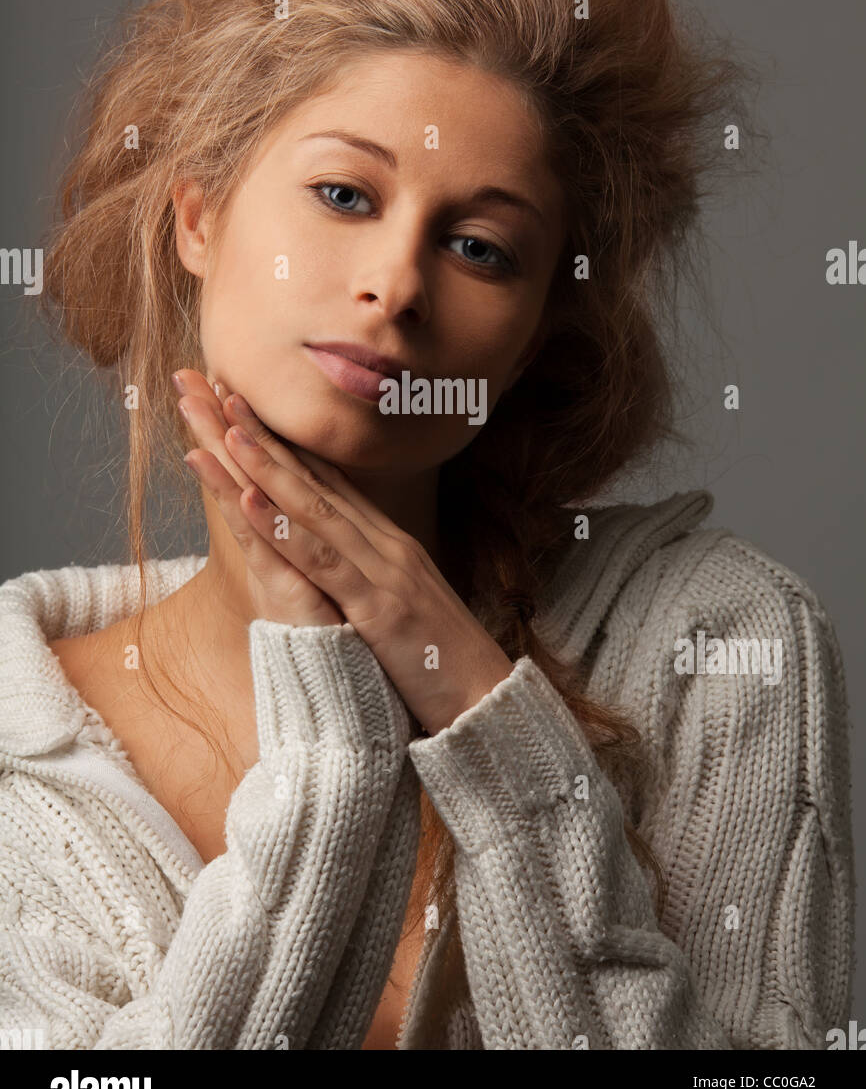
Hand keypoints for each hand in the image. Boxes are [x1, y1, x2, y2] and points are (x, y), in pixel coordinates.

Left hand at [176, 374, 515, 734]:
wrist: (488, 700)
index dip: (280, 442)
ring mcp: (383, 570)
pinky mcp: (379, 606)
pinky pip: (323, 561)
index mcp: (387, 543)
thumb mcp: (403, 606)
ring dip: (266, 466)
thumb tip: (342, 563)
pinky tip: (249, 500)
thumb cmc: (443, 662)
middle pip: (313, 478)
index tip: (238, 406)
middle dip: (260, 434)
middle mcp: (384, 543)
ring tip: (223, 426)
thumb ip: (372, 576)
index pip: (325, 480)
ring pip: (313, 507)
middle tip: (213, 388)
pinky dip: (284, 527)